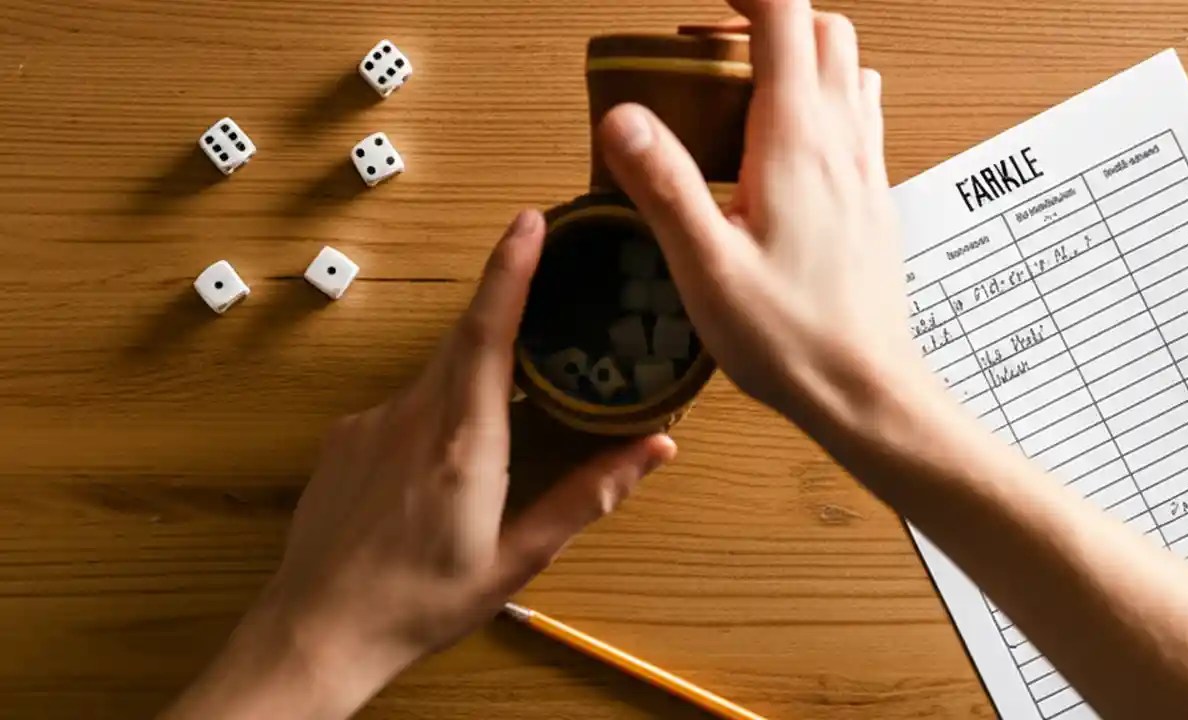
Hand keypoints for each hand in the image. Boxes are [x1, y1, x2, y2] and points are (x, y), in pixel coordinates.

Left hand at [163, 210, 676, 719]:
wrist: (318, 630)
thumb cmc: (421, 601)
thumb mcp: (518, 556)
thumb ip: (588, 495)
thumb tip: (653, 448)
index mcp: (464, 442)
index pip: (488, 333)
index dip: (510, 270)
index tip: (530, 222)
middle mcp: (413, 416)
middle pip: (466, 340)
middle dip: (505, 311)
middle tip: (544, 299)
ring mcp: (371, 422)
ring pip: (436, 374)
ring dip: (473, 379)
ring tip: (497, 430)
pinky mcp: (345, 436)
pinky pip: (404, 402)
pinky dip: (435, 413)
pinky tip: (438, 470)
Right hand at [598, 0, 924, 425]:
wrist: (866, 389)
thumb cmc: (791, 339)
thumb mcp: (705, 267)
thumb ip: (664, 184)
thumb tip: (623, 116)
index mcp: (797, 143)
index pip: (785, 16)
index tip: (704, 6)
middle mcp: (841, 142)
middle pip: (824, 29)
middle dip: (767, 17)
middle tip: (710, 48)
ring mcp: (865, 168)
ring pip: (848, 68)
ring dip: (802, 53)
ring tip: (746, 88)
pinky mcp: (872, 199)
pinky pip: (858, 117)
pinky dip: (825, 98)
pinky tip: (785, 146)